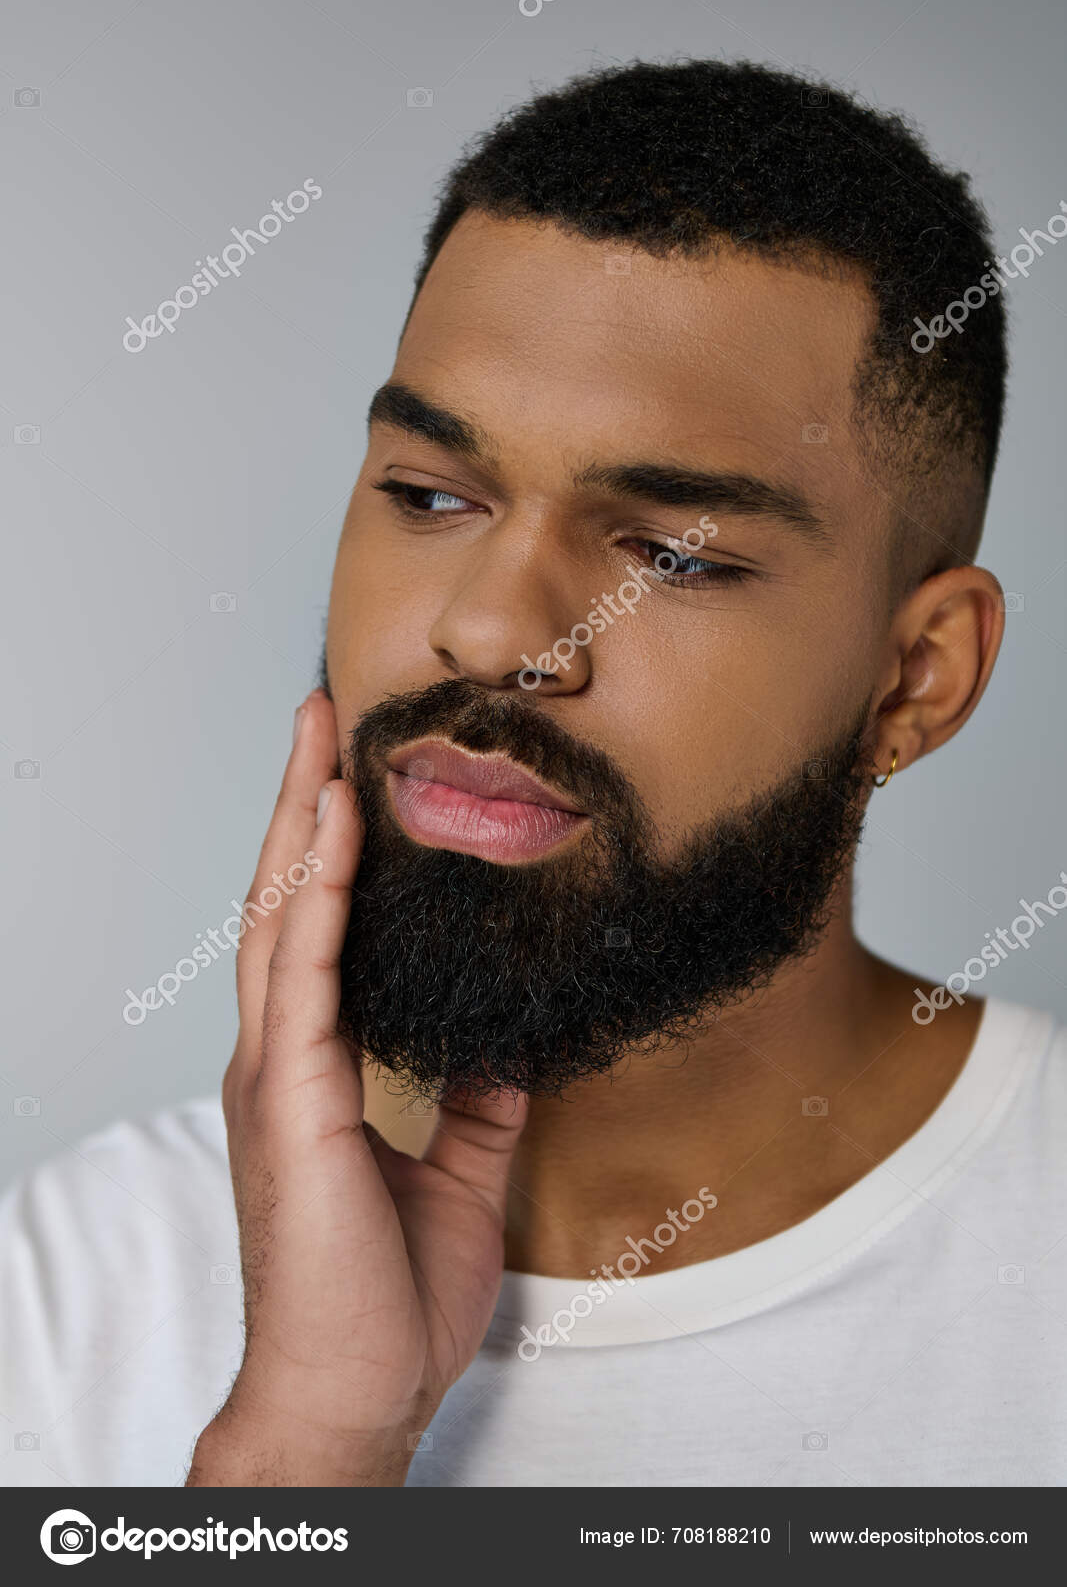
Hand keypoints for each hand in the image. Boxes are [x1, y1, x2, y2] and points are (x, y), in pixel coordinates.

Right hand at [187, 688, 527, 1485]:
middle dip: (304, 803)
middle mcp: (283, 1055)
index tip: (354, 772)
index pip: (318, 933)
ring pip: (282, 914)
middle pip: (285, 900)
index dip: (330, 849)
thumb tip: (512, 1036)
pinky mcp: (292, 1097)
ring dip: (302, 818)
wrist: (353, 1394)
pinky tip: (336, 828)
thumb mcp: (457, 1173)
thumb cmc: (384, 1296)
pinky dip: (318, 891)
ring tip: (320, 734)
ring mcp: (277, 1072)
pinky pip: (306, 971)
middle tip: (324, 717)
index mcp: (314, 1069)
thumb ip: (476, 1099)